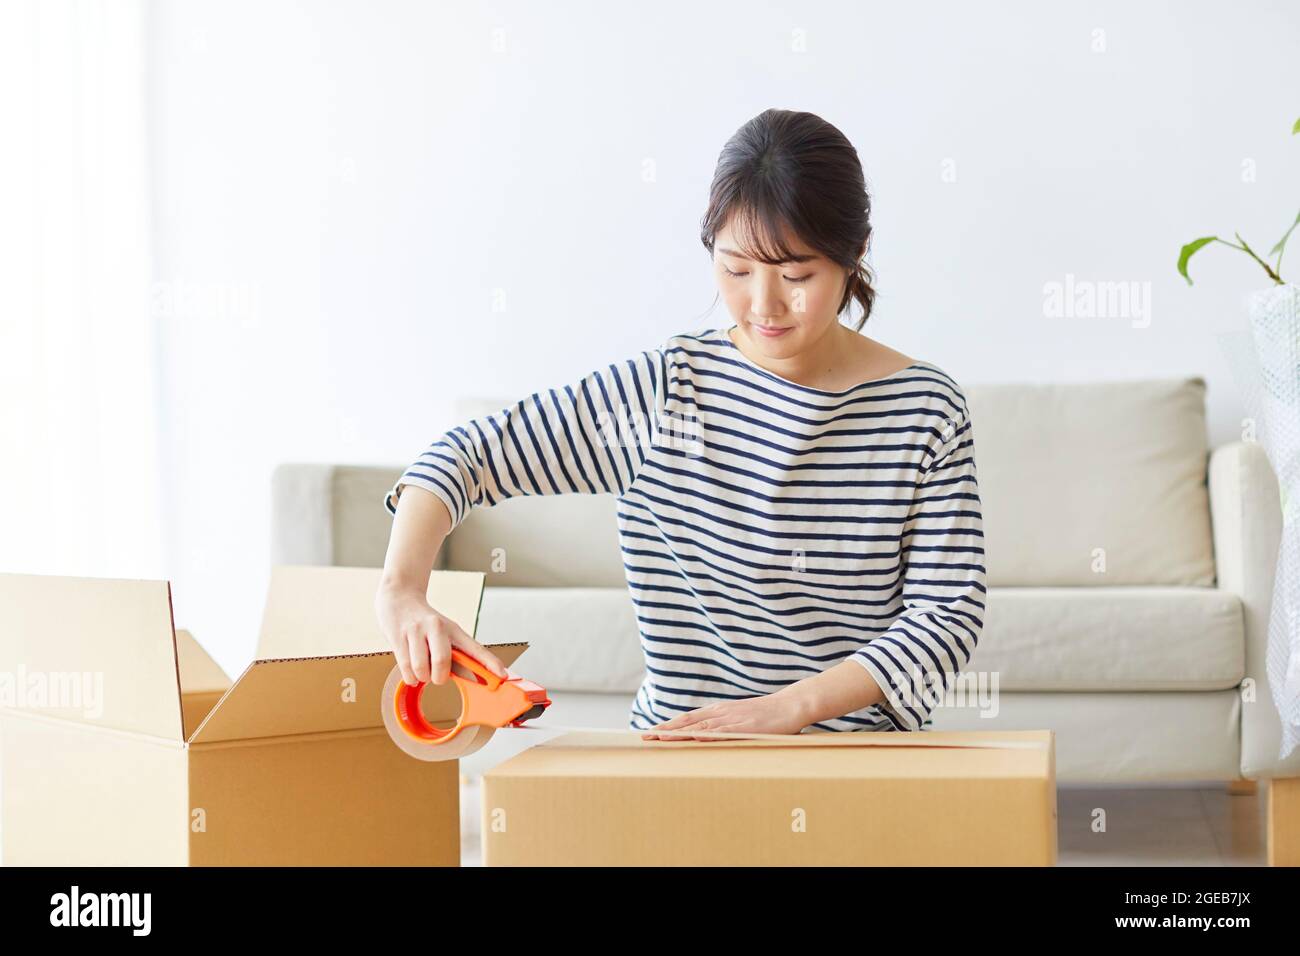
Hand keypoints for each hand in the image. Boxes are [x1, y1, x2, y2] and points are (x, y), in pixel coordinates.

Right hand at [374, 582, 507, 685]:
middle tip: (437, 677)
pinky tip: (411, 672)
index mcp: (454, 629)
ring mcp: (416, 631)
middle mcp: (437, 627)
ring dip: (422, 678)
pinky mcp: (398, 636)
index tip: (502, 675)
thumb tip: (471, 679)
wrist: (399, 596)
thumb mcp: (444, 633)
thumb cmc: (425, 622)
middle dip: (439, 678)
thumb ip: (455, 654)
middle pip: (442, 662)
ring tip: (422, 671)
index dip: (490, 663)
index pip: (475, 648)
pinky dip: (410, 678)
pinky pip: (406, 669)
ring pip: (421, 669)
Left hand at [641, 692, 808, 740]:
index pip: (688, 719)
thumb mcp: (740, 718)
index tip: (649, 733)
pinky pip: (726, 731)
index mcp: (719, 711)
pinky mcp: (748, 726)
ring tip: (661, 739)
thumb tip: (705, 736)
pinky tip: (696, 737)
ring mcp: (735, 719)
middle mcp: (722, 713)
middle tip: (645, 738)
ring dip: (680, 733)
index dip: (668, 726)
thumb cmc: (767, 714)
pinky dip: (710, 734)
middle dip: (666, 730)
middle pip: (689, 722)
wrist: (792, 704)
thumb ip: (723, 726)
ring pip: (702, 727)